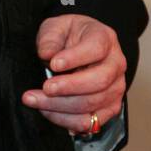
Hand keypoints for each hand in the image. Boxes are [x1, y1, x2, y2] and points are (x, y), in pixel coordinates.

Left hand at [21, 14, 126, 134]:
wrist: (79, 48)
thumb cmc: (68, 37)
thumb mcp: (55, 27)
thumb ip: (50, 38)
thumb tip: (47, 54)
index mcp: (105, 38)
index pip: (96, 49)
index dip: (75, 58)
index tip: (54, 64)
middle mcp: (116, 64)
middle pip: (99, 81)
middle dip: (68, 88)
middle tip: (45, 87)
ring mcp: (115, 88)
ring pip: (93, 104)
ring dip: (61, 106)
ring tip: (35, 100)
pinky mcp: (109, 107)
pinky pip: (91, 122)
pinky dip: (67, 121)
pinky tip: (49, 112)